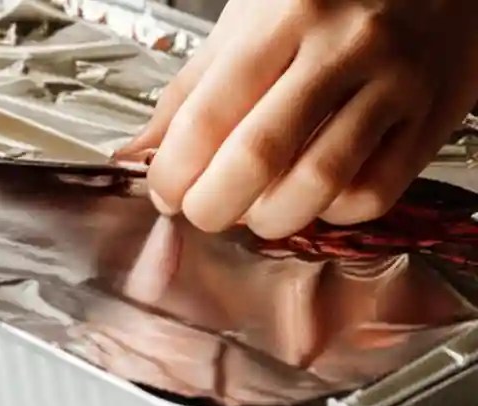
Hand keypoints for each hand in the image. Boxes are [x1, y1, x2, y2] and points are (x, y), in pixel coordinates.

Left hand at [124, 0, 477, 238]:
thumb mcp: (250, 19)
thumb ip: (192, 90)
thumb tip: (139, 153)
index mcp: (284, 17)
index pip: (208, 116)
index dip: (175, 171)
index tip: (166, 190)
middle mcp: (342, 47)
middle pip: (260, 157)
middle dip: (214, 205)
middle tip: (204, 210)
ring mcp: (394, 83)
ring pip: (320, 183)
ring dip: (272, 217)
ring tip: (256, 210)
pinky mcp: (433, 117)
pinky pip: (375, 192)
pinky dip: (332, 211)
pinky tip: (316, 195)